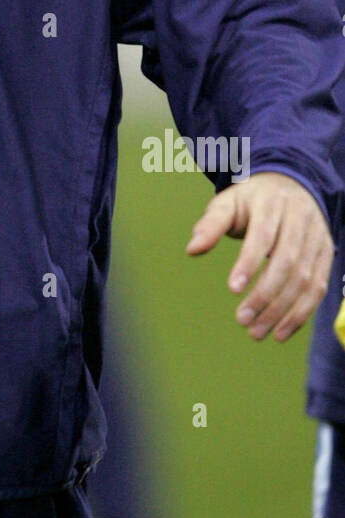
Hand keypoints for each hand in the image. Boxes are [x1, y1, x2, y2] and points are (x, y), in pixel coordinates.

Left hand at [185, 171, 333, 341]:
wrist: (290, 184)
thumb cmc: (251, 200)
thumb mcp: (228, 203)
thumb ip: (211, 225)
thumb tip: (192, 249)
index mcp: (271, 202)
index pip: (263, 234)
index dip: (249, 262)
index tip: (233, 289)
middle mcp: (299, 218)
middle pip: (286, 261)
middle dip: (265, 294)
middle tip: (242, 320)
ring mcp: (317, 236)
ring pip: (305, 279)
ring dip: (282, 310)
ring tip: (257, 332)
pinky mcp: (326, 253)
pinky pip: (318, 287)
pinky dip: (301, 313)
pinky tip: (280, 332)